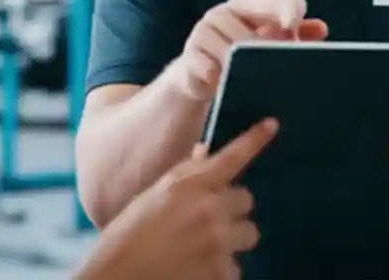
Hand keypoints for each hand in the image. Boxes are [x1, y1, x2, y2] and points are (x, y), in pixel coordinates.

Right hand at [76, 118, 278, 279]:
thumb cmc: (127, 238)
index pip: (231, 156)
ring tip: (203, 249)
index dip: (255, 139)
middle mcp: (209, 208)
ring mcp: (219, 241)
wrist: (116, 278)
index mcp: (188, 184)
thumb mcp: (152, 198)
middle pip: (246, 198)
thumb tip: (206, 154)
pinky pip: (236, 266)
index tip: (272, 125)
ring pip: (249, 233)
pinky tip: (196, 270)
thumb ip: (184, 177)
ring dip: (232, 240)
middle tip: (207, 221)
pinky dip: (221, 271)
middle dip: (231, 209)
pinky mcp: (222, 272)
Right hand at [167, 0, 328, 100]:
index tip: (292, 27)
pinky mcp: (189, 56)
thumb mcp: (271, 43)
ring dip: (243, 61)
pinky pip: (203, 63)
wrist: (203, 75)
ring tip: (253, 76)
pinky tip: (222, 82)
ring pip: (229, 43)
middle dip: (265, 38)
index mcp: (250, 3)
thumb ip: (297, 35)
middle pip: (248, 14)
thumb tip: (320, 29)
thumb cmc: (245, 55)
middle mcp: (225, 11)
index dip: (287, 9)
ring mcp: (203, 31)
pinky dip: (215, 73)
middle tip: (276, 58)